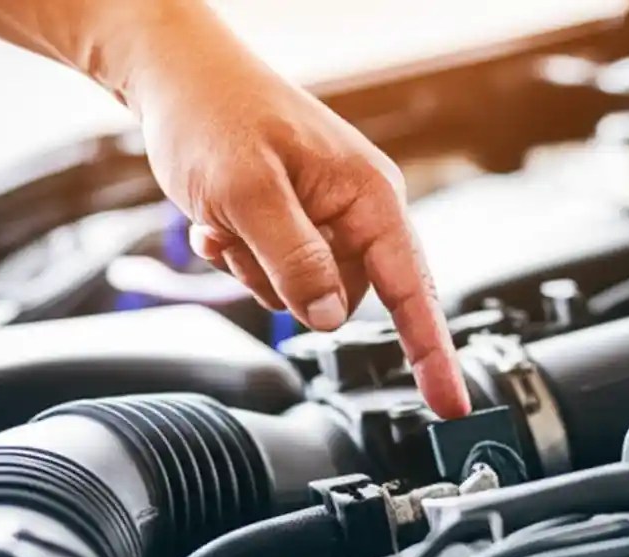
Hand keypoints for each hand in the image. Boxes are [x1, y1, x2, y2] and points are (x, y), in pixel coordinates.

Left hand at [124, 6, 470, 417]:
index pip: (413, 289)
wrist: (177, 78)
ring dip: (255, 270)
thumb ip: (295, 261)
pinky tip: (220, 222)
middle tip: (240, 240)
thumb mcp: (248, 192)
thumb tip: (329, 319)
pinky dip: (243, 259)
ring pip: (304, 294)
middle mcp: (360, 211)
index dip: (432, 352)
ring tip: (227, 220)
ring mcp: (330, 219)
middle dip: (285, 287)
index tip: (452, 405)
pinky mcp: (299, 225)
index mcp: (370, 196)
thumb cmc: (215, 114)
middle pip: (344, 299)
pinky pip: (280, 275)